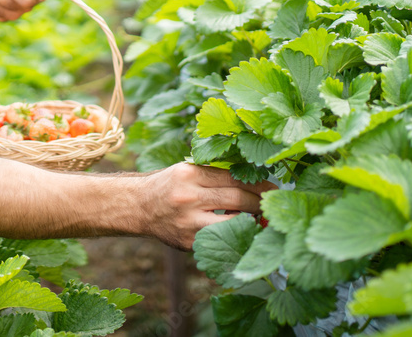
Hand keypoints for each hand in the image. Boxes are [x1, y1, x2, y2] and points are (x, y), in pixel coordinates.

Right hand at [138, 163, 276, 250]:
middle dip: (260, 202)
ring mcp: (188, 223)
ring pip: (233, 222)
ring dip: (252, 220)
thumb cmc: (170, 185)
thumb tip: (254, 178)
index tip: (272, 187)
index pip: (233, 177)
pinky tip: (242, 229)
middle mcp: (188, 197)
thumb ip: (215, 173)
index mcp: (189, 174)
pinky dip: (235, 234)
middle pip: (237, 199)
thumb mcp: (188, 170)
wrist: (139, 207)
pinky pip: (220, 238)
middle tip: (272, 202)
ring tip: (261, 217)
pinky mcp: (189, 242)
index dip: (257, 183)